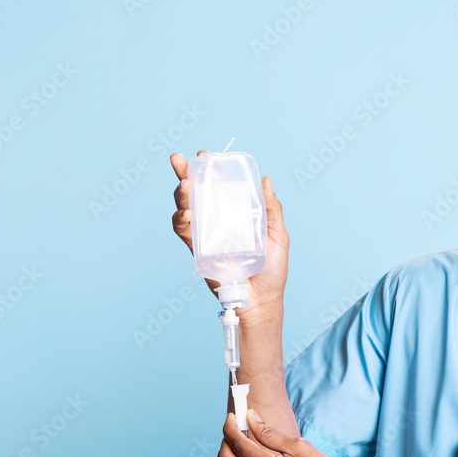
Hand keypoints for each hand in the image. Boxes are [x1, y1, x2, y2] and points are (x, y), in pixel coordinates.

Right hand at [170, 151, 289, 326]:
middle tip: (179, 159)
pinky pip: (183, 233)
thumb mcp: (278, 236)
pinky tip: (186, 213)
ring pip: (186, 208)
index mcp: (236, 213)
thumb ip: (272, 210)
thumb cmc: (272, 271)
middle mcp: (218, 221)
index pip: (220, 186)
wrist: (262, 301)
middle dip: (184, 173)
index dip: (210, 169)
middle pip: (197, 192)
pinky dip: (181, 221)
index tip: (205, 155)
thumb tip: (266, 180)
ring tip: (185, 185)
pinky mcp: (199, 251)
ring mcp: (206, 235)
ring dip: (181, 195)